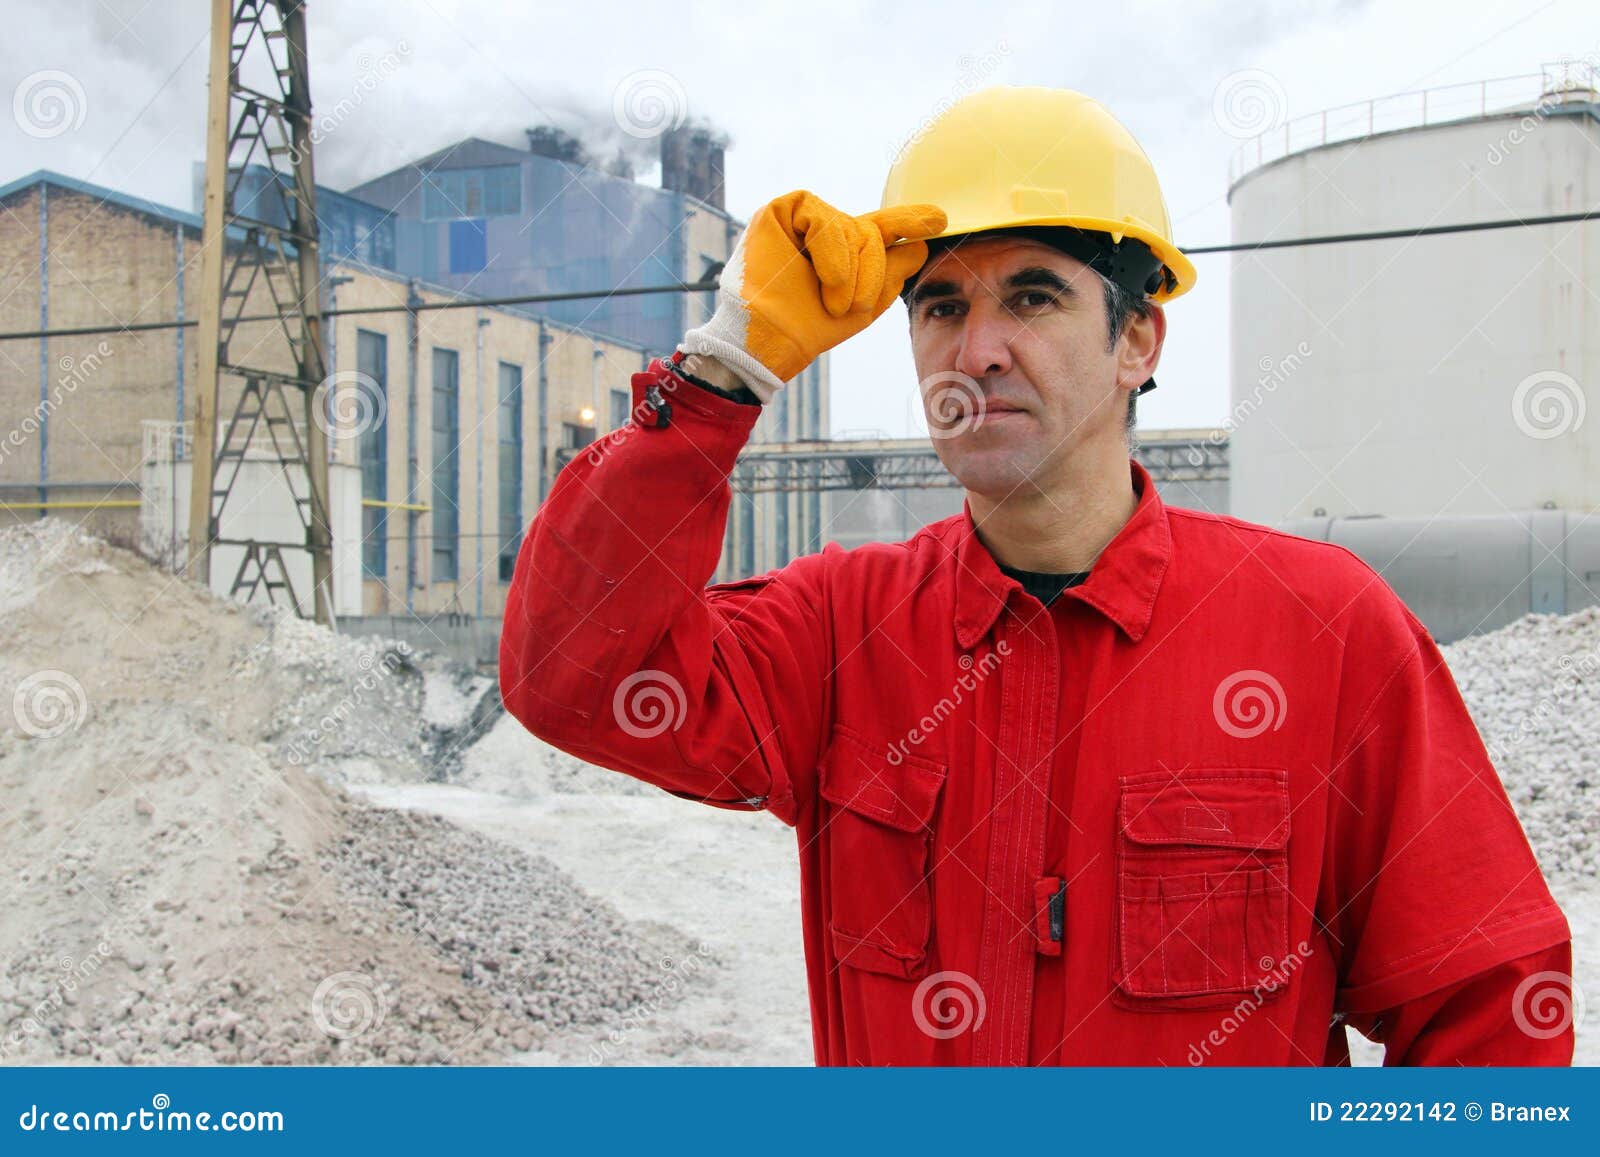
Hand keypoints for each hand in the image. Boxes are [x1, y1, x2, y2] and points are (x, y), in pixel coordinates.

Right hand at [679, 190, 945, 402]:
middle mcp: (826, 229)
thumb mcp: (865, 303)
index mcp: (845, 249)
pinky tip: (824, 280)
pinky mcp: (782, 210)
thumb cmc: (810, 327)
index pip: (882, 229)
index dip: (911, 221)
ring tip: (833, 303)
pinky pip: (825, 220)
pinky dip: (832, 255)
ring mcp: (804, 217)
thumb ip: (894, 270)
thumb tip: (921, 243)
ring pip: (853, 227)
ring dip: (850, 273)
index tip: (940, 221)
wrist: (771, 341)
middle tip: (852, 307)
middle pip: (873, 232)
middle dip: (872, 273)